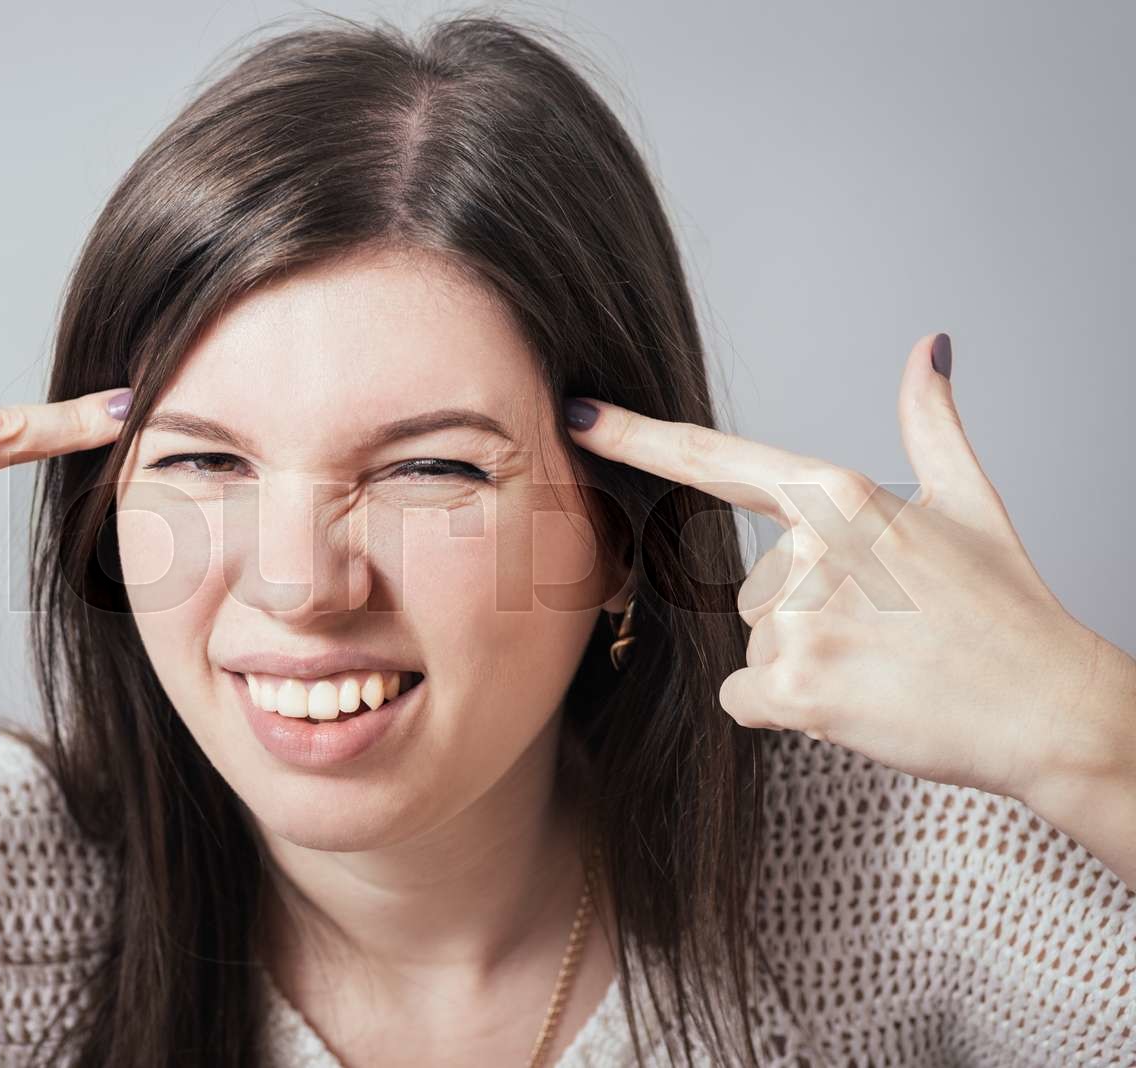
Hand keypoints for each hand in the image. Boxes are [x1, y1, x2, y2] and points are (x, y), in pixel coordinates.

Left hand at [564, 332, 1131, 802]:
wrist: (1050, 712)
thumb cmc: (1006, 611)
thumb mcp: (970, 503)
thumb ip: (930, 425)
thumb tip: (929, 348)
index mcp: (841, 493)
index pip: (715, 458)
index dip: (637, 437)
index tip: (577, 414)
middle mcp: (811, 546)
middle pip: (747, 591)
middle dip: (800, 619)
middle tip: (884, 633)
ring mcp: (802, 618)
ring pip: (749, 646)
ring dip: (800, 666)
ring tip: (880, 666)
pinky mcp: (798, 687)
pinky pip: (741, 697)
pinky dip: (783, 710)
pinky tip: (853, 701)